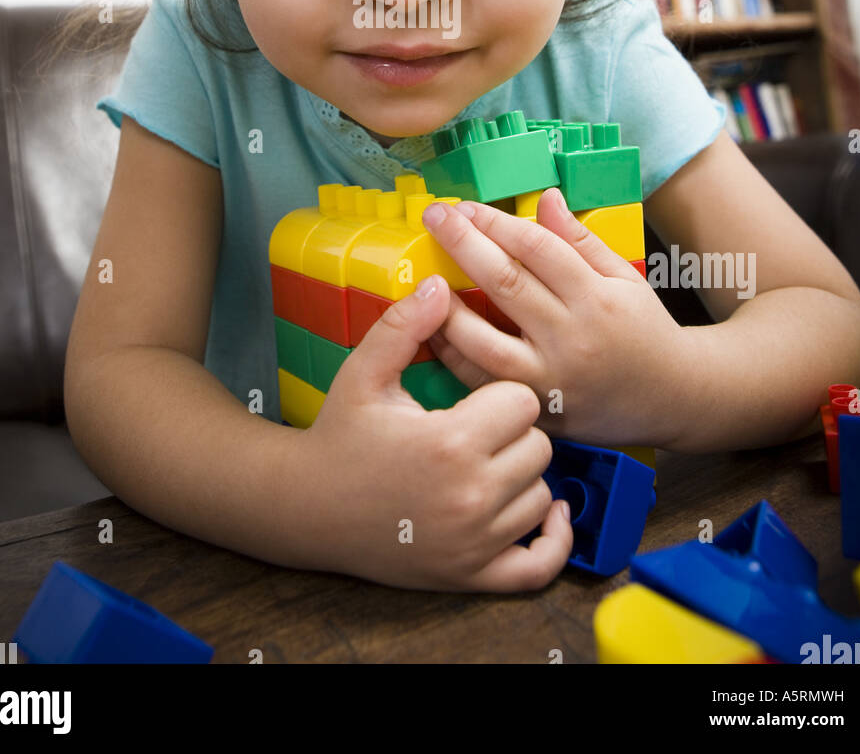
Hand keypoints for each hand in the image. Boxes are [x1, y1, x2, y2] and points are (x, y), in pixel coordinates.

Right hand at [298, 275, 573, 591]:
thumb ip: (404, 326)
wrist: (308, 508)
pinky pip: (539, 566)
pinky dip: (551, 542)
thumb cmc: (340, 435)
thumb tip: (441, 284)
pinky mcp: (473, 576)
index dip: (502, 394)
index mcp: (450, 443)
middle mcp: (470, 496)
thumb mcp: (363, 373)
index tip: (474, 399)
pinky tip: (547, 514)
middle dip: (513, 434)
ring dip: (523, 478)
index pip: (522, 402)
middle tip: (477, 430)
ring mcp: (475, 543)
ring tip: (484, 465)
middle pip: (540, 447)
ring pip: (542, 496)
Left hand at [419, 187, 689, 448]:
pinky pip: (485, 382)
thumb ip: (581, 239)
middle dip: (464, 244)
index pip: (536, 249)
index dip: (496, 223)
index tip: (466, 206)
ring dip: (448, 307)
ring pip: (485, 341)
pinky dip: (455, 356)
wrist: (673, 399)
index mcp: (596, 298)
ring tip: (426, 279)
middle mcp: (572, 337)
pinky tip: (435, 330)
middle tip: (435, 217)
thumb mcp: (624, 277)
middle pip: (506, 284)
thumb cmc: (645, 330)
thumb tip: (545, 198)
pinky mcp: (537, 409)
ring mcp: (551, 378)